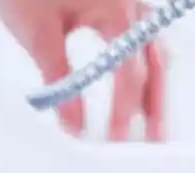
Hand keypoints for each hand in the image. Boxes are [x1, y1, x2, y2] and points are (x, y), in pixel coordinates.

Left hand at [0, 0, 164, 140]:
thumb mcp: (38, 32)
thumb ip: (59, 79)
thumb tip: (72, 122)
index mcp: (117, 10)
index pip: (129, 70)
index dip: (124, 106)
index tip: (114, 135)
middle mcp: (131, 6)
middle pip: (155, 59)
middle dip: (156, 101)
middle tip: (154, 137)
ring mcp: (129, 3)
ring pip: (154, 47)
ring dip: (154, 84)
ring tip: (152, 119)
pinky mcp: (118, 4)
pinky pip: (142, 37)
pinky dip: (144, 63)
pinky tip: (140, 83)